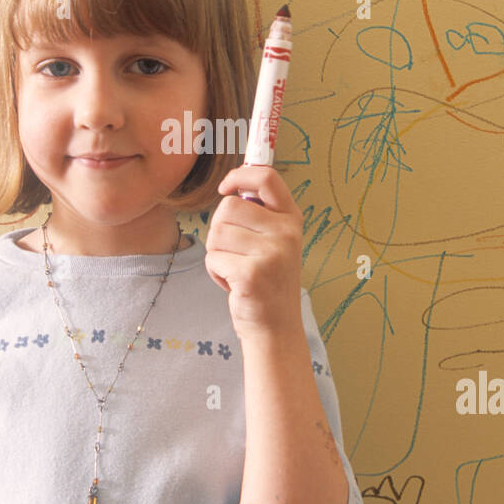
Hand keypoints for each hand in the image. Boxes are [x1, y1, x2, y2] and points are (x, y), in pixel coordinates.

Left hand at [204, 165, 304, 340]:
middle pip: (227, 207)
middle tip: (234, 252)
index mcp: (291, 219)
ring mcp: (271, 254)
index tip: (225, 188)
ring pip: (216, 233)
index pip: (266, 177)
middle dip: (219, 229)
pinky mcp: (251, 274)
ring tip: (236, 269)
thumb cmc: (267, 280)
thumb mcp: (274, 241)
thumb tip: (232, 184)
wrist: (275, 327)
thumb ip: (259, 214)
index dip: (239, 175)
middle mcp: (286, 233)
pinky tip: (233, 284)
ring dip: (216, 253)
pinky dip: (215, 271)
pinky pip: (212, 257)